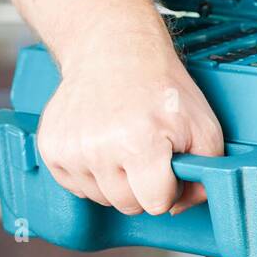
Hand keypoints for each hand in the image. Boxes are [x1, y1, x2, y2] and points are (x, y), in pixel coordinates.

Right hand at [36, 32, 223, 215]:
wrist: (114, 51)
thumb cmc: (160, 88)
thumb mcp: (203, 125)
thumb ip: (206, 172)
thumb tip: (182, 205)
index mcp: (139, 142)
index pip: (156, 203)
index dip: (168, 188)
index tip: (168, 164)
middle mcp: (99, 149)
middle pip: (128, 204)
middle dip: (143, 185)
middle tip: (147, 152)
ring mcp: (70, 150)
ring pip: (101, 198)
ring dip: (116, 181)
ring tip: (124, 144)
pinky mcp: (50, 148)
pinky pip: (75, 187)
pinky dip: (92, 173)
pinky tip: (103, 146)